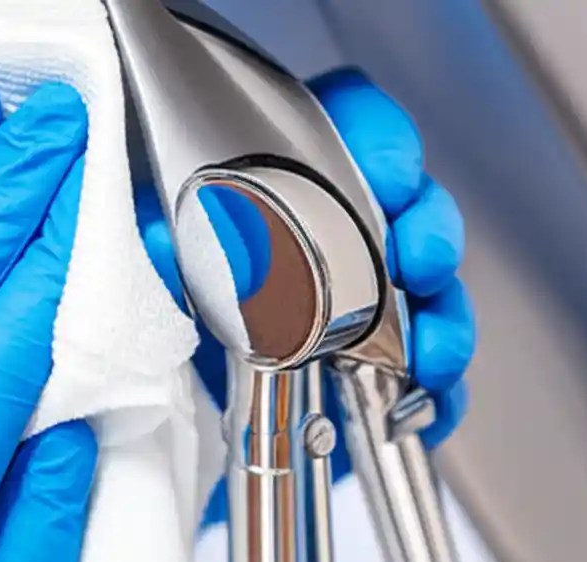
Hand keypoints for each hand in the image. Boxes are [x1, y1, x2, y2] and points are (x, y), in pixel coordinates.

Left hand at [139, 69, 474, 522]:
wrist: (142, 390)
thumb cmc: (151, 293)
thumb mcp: (146, 252)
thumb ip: (159, 238)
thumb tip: (163, 242)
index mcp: (283, 173)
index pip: (346, 125)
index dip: (380, 142)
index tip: (392, 177)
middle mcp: (333, 227)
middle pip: (408, 209)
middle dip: (428, 233)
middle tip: (418, 262)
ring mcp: (357, 298)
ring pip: (429, 294)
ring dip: (444, 321)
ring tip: (431, 354)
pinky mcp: (365, 367)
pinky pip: (421, 377)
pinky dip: (436, 398)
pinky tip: (428, 411)